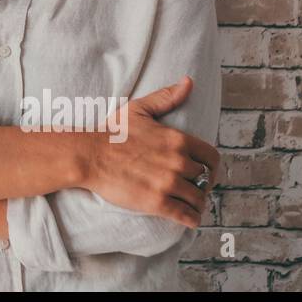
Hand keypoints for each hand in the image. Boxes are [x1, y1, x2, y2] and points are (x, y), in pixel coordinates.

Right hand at [81, 76, 220, 228]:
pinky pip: (187, 215)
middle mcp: (178, 162)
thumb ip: (166, 97)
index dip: (211, 167)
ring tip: (190, 204)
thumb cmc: (112, 132)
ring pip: (199, 199)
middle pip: (205, 179)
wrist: (89, 155)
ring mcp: (168, 183)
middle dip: (201, 184)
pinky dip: (192, 219)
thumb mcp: (139, 109)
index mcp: (178, 140)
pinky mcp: (157, 202)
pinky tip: (188, 218)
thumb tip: (188, 82)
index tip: (205, 172)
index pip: (212, 157)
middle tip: (193, 188)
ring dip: (197, 203)